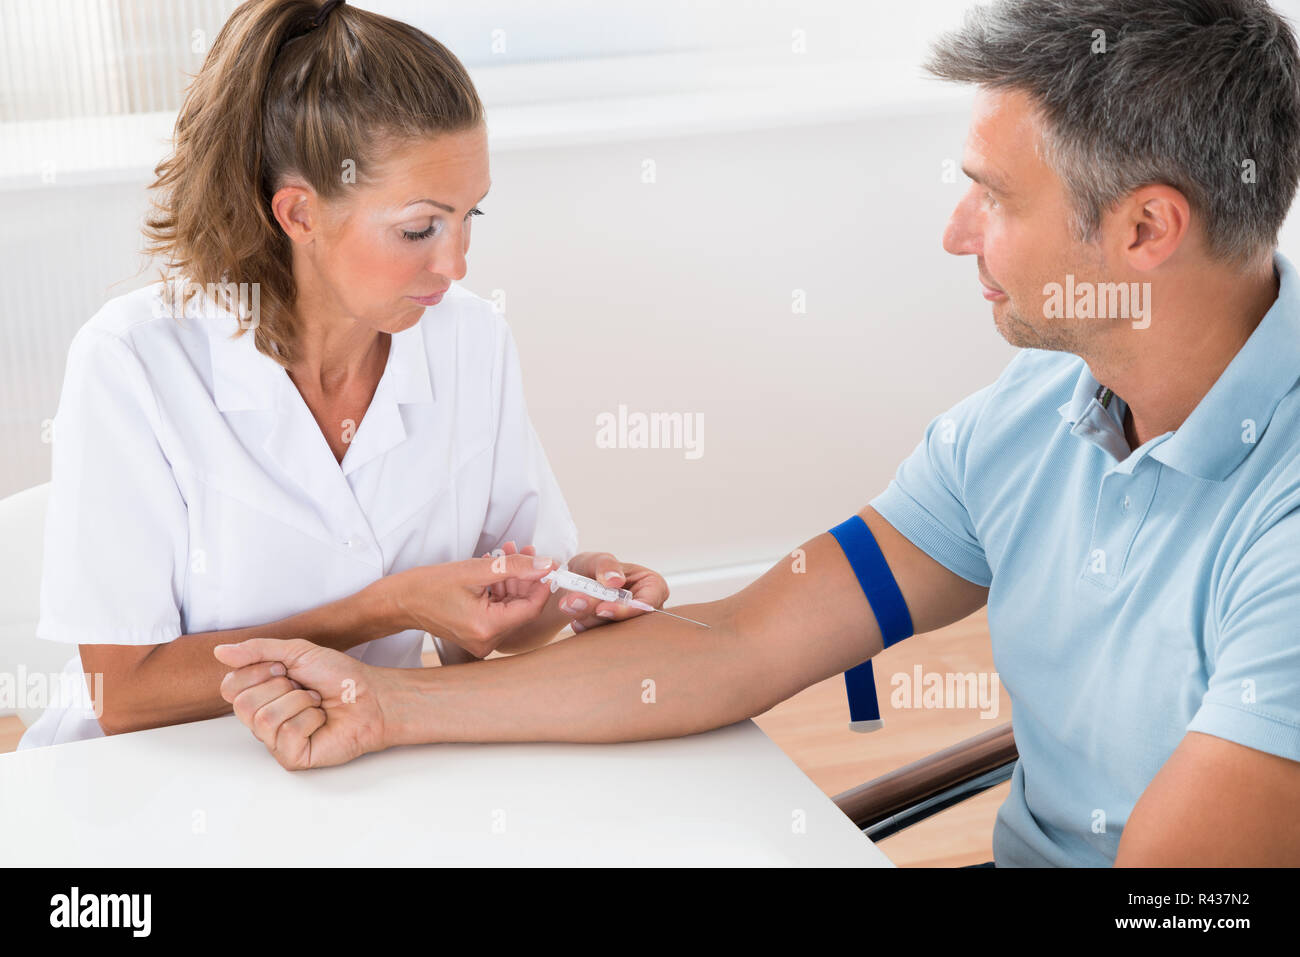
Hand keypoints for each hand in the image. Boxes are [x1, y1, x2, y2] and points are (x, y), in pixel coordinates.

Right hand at [214, 638, 390, 769]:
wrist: (371, 695)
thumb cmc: (338, 675)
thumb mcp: (296, 652)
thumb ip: (257, 650)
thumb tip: (219, 651)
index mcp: (259, 695)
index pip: (229, 687)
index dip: (258, 672)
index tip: (286, 669)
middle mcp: (262, 720)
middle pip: (243, 705)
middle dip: (281, 687)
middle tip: (303, 688)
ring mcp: (276, 741)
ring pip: (264, 719)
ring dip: (299, 702)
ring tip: (315, 703)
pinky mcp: (292, 757)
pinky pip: (287, 734)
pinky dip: (310, 719)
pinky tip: (321, 720)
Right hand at [387, 551, 557, 658]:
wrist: (400, 601)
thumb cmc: (429, 586)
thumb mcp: (476, 569)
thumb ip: (515, 567)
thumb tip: (546, 565)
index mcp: (487, 628)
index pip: (531, 608)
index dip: (542, 583)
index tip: (548, 563)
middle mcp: (487, 642)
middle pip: (522, 608)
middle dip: (526, 577)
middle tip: (525, 551)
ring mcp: (482, 642)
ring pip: (512, 608)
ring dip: (514, 580)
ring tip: (508, 554)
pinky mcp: (478, 637)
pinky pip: (500, 612)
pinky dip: (502, 591)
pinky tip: (497, 570)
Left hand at [556, 551, 669, 632]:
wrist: (573, 585)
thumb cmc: (592, 570)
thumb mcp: (597, 560)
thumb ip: (606, 566)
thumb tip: (614, 580)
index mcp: (652, 586)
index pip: (647, 604)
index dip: (627, 610)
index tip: (601, 609)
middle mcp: (645, 610)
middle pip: (629, 622)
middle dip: (599, 617)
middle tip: (572, 603)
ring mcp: (630, 625)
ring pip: (613, 633)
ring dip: (588, 621)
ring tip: (571, 604)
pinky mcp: (614, 637)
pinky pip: (601, 640)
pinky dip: (584, 628)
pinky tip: (576, 616)